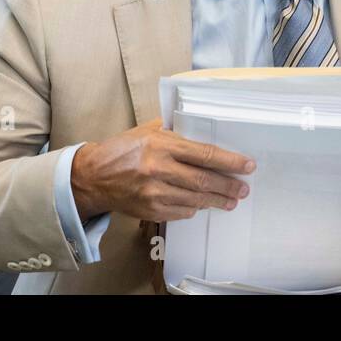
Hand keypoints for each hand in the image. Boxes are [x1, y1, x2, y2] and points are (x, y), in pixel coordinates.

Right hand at [71, 118, 254, 222]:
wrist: (92, 177)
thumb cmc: (121, 150)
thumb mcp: (146, 131)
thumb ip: (173, 130)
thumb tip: (201, 128)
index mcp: (162, 145)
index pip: (205, 154)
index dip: (230, 161)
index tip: (247, 166)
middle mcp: (160, 168)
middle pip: (204, 180)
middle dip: (229, 186)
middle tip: (244, 189)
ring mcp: (155, 192)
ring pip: (195, 199)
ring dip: (217, 201)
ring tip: (231, 201)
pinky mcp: (150, 209)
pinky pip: (181, 211)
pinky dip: (194, 208)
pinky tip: (202, 205)